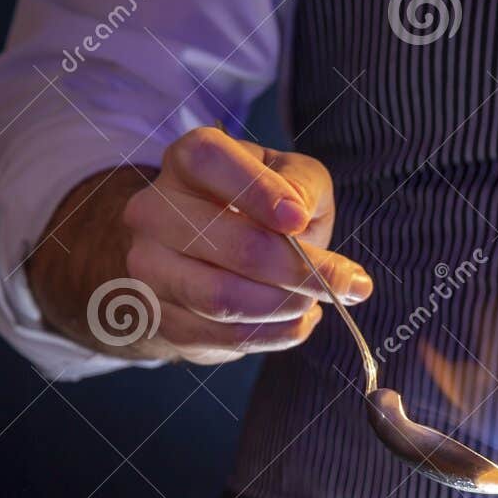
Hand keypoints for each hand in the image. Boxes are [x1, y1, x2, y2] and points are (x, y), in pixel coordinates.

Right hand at [113, 126, 371, 363]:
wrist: (205, 256)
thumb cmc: (259, 207)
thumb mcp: (289, 176)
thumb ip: (301, 183)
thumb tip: (298, 213)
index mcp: (187, 161)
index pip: (210, 162)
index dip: (258, 191)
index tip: (299, 220)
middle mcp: (155, 212)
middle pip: (234, 245)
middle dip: (301, 270)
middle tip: (347, 282)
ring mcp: (150, 269)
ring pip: (226, 299)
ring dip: (289, 306)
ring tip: (320, 301)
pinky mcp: (162, 319)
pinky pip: (226, 336)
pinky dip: (276, 333)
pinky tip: (298, 319)